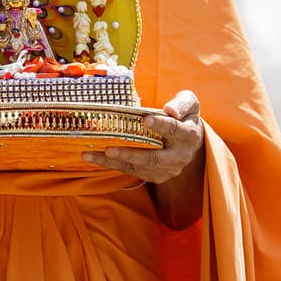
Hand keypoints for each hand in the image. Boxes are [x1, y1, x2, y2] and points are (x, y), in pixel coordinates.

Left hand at [85, 90, 205, 226]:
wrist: (189, 143)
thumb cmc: (183, 116)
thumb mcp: (189, 103)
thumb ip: (182, 103)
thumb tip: (169, 109)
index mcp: (188, 136)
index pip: (174, 130)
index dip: (160, 125)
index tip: (145, 119)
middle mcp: (179, 157)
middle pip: (154, 158)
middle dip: (131, 155)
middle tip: (110, 149)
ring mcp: (167, 170)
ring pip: (138, 168)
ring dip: (113, 162)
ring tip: (90, 155)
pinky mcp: (155, 176)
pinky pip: (131, 171)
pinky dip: (112, 165)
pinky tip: (94, 158)